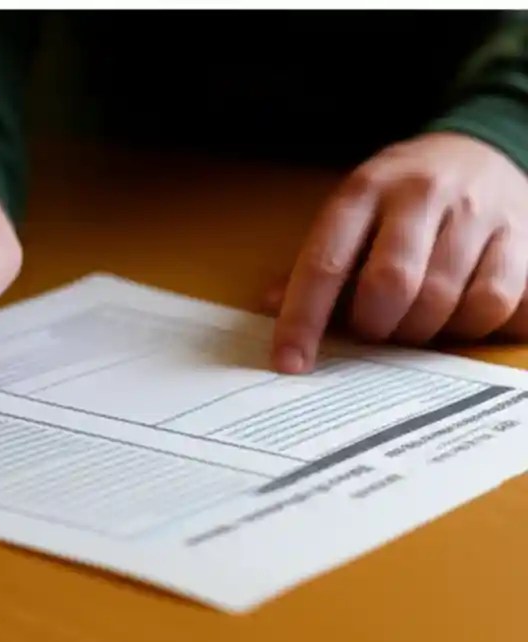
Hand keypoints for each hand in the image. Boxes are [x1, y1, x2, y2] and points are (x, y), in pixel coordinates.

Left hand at [270, 132, 527, 372]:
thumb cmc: (401, 197)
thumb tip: (270, 305)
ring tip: (414, 323)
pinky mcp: (524, 236)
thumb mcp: (352, 212)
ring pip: (446, 300)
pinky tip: (458, 317)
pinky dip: (472, 327)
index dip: (303, 318)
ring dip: (423, 332)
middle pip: (391, 284)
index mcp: (366, 189)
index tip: (290, 361)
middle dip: (375, 326)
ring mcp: (479, 213)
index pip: (325, 262)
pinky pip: (496, 304)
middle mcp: (423, 195)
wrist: (481, 149)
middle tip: (373, 330)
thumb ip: (317, 259)